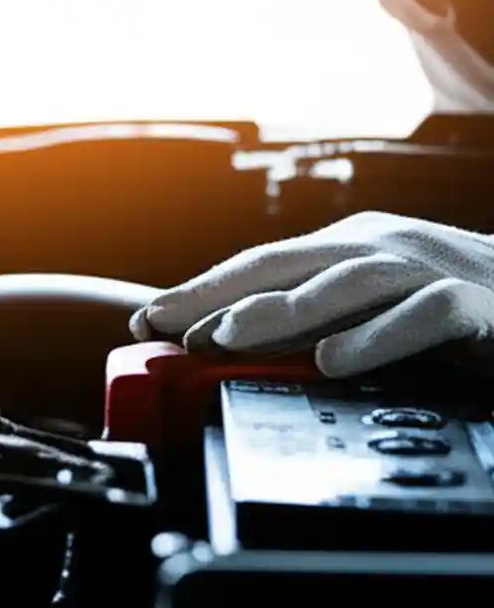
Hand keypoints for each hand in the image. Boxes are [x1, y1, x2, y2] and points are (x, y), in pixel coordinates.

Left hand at [129, 211, 493, 375]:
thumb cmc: (455, 310)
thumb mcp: (370, 310)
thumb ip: (309, 323)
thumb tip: (224, 343)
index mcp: (349, 247)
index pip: (261, 264)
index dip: (201, 290)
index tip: (147, 318)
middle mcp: (381, 247)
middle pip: (286, 264)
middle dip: (217, 293)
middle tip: (164, 323)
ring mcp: (430, 270)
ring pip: (346, 282)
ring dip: (283, 309)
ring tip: (228, 336)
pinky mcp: (477, 305)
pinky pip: (424, 316)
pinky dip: (376, 337)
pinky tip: (335, 360)